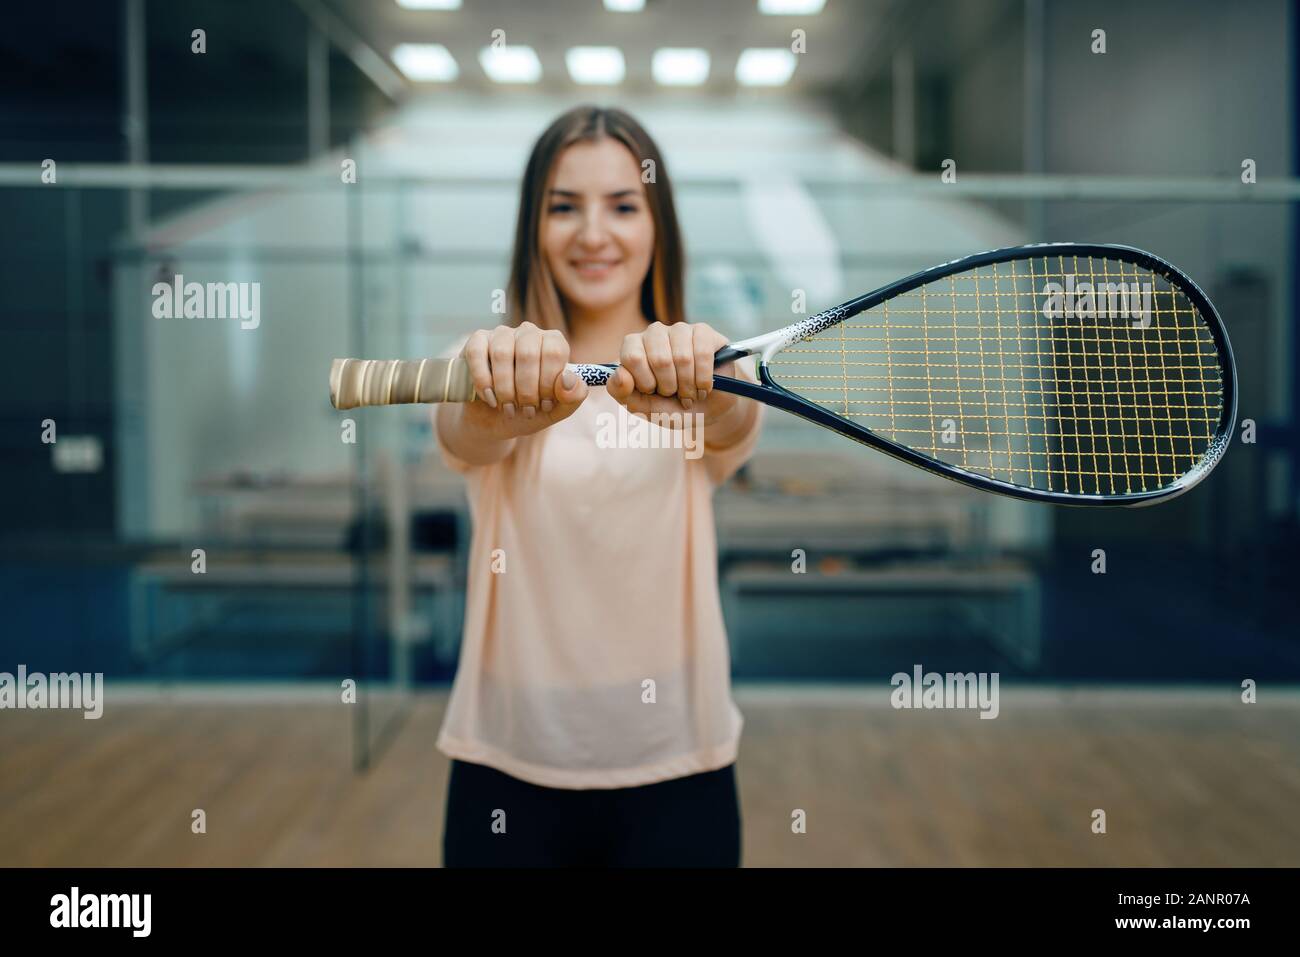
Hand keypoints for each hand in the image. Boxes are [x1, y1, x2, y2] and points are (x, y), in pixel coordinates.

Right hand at [458, 322, 587, 439]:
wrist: (493, 421)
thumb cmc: (528, 410)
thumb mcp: (556, 410)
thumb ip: (573, 397)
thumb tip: (568, 379)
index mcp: (553, 343)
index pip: (554, 351)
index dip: (549, 382)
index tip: (546, 404)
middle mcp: (529, 333)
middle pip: (528, 352)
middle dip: (527, 389)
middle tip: (526, 409)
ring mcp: (502, 334)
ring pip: (502, 353)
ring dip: (505, 388)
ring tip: (508, 407)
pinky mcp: (477, 342)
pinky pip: (477, 353)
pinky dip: (483, 381)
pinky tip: (490, 398)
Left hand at [606, 321, 739, 424]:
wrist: (705, 410)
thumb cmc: (670, 407)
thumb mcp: (643, 408)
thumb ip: (623, 394)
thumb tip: (620, 375)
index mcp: (633, 347)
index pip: (632, 357)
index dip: (645, 382)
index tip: (652, 391)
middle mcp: (654, 332)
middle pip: (659, 358)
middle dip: (669, 386)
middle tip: (674, 394)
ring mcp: (679, 329)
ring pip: (683, 357)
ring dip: (688, 385)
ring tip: (690, 393)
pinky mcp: (703, 332)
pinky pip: (703, 353)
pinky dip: (704, 378)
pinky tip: (704, 386)